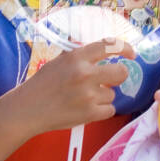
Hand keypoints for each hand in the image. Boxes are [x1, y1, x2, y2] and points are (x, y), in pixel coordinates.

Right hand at [11, 37, 136, 134]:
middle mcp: (85, 74)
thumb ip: (81, 56)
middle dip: (119, 76)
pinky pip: (109, 110)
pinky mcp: (90, 114)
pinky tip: (86, 108)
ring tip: (84, 98)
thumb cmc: (42, 84)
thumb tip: (104, 50)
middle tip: (110, 80)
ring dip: (103, 96)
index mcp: (77, 57)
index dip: (125, 48)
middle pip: (121, 72)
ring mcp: (88, 95)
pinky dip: (101, 110)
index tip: (131, 54)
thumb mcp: (59, 61)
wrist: (28, 109)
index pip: (110, 46)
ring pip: (112, 94)